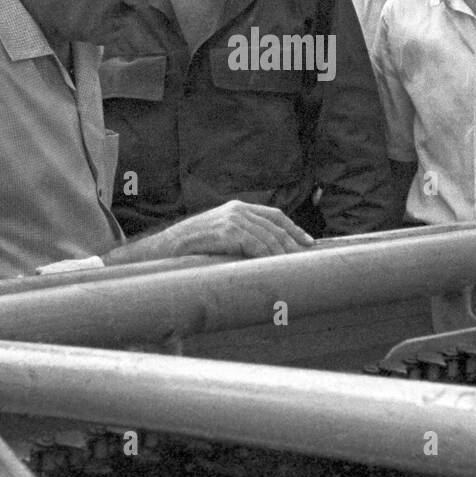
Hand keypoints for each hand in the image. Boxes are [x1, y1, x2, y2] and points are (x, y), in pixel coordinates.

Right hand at [164, 200, 314, 257]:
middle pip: (275, 227)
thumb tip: (264, 254)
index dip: (294, 228)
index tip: (309, 242)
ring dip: (283, 255)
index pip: (275, 214)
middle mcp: (237, 210)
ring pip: (268, 238)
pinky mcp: (227, 232)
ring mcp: (232, 220)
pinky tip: (275, 267)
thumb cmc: (192, 247)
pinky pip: (256, 246)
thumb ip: (240, 237)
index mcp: (238, 207)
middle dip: (293, 245)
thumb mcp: (220, 235)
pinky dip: (268, 257)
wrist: (166, 248)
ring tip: (294, 268)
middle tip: (306, 261)